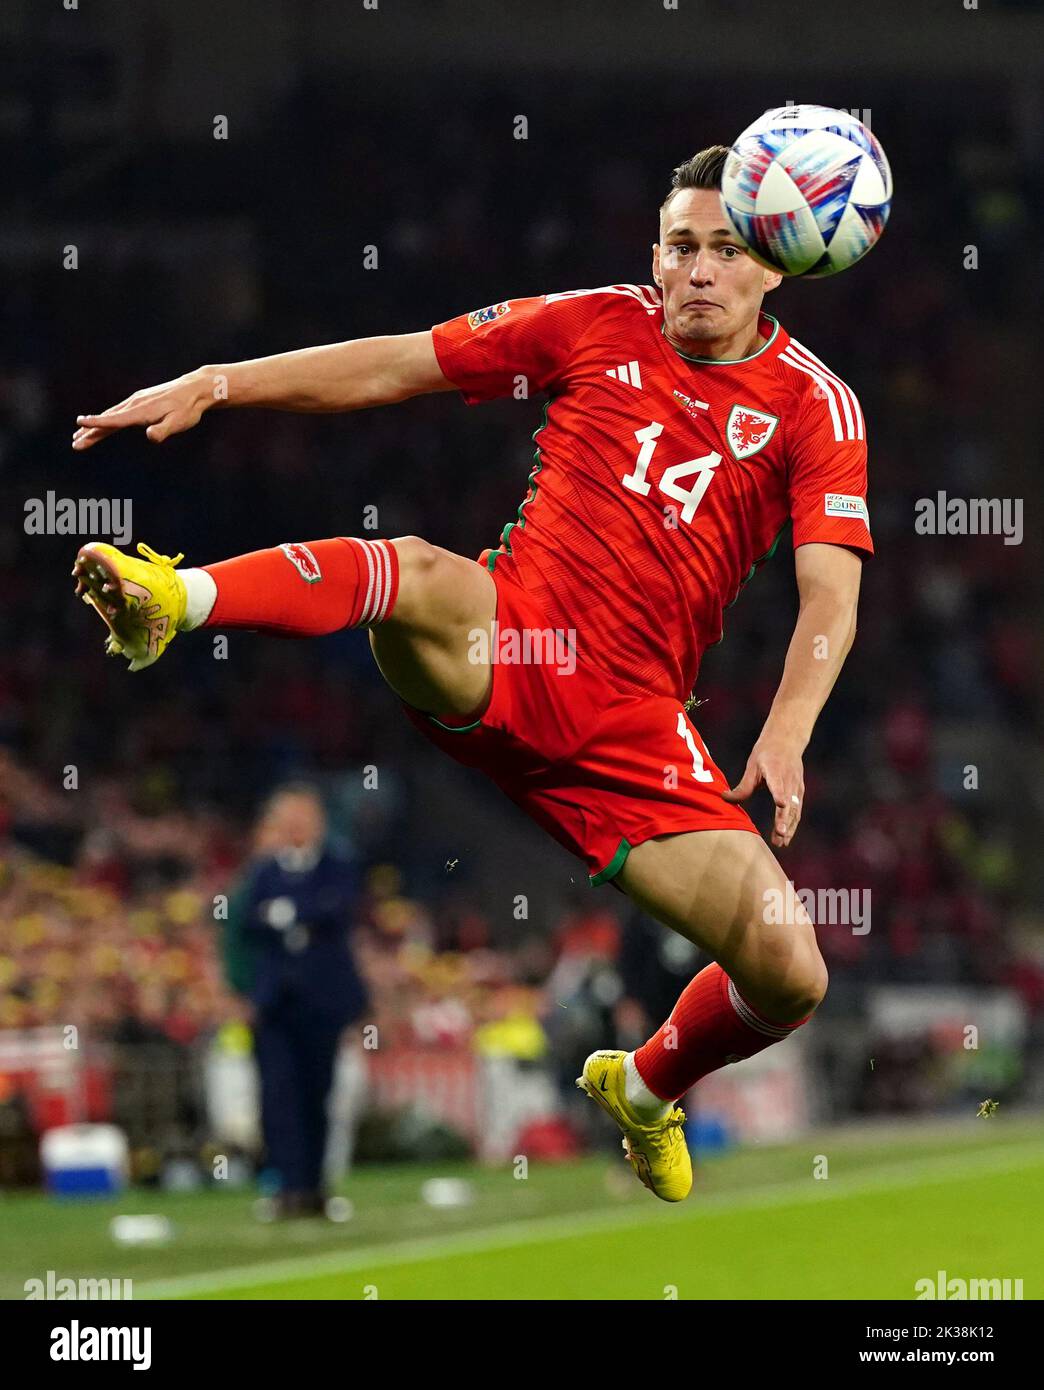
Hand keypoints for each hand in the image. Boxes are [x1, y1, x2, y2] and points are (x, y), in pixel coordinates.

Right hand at [72, 367, 216, 450]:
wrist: (195, 389)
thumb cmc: (188, 409)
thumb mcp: (178, 422)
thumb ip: (163, 431)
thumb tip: (150, 437)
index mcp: (140, 412)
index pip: (114, 420)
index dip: (97, 423)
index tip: (80, 424)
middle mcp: (134, 404)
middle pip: (108, 420)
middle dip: (90, 432)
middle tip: (75, 444)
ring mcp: (136, 401)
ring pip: (111, 415)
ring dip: (96, 426)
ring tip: (80, 434)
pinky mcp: (140, 400)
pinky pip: (118, 411)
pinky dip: (107, 418)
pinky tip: (104, 423)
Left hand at [722, 737, 804, 848]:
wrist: (787, 740)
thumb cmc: (766, 753)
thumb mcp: (752, 766)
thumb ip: (743, 786)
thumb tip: (725, 798)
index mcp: (775, 770)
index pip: (778, 784)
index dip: (779, 794)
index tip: (781, 804)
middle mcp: (788, 780)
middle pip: (789, 802)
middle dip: (785, 820)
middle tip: (780, 835)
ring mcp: (796, 786)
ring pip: (795, 809)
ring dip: (789, 826)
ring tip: (781, 843)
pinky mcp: (800, 791)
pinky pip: (797, 810)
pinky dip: (792, 823)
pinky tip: (785, 836)